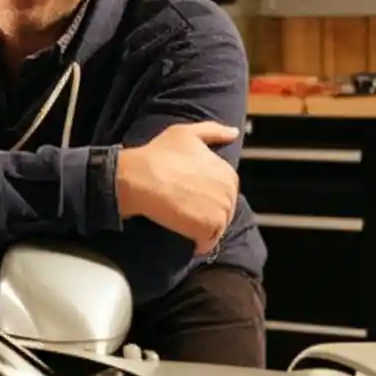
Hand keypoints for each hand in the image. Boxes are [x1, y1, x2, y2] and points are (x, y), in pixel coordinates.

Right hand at [116, 121, 240, 253]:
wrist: (141, 177)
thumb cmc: (160, 153)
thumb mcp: (187, 132)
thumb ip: (215, 131)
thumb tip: (234, 132)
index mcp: (228, 172)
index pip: (226, 191)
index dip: (209, 195)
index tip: (192, 196)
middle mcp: (229, 191)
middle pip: (224, 211)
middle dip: (209, 213)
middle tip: (187, 211)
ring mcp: (220, 211)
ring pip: (217, 227)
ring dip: (204, 229)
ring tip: (185, 223)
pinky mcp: (207, 228)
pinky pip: (208, 242)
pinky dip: (200, 244)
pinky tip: (187, 238)